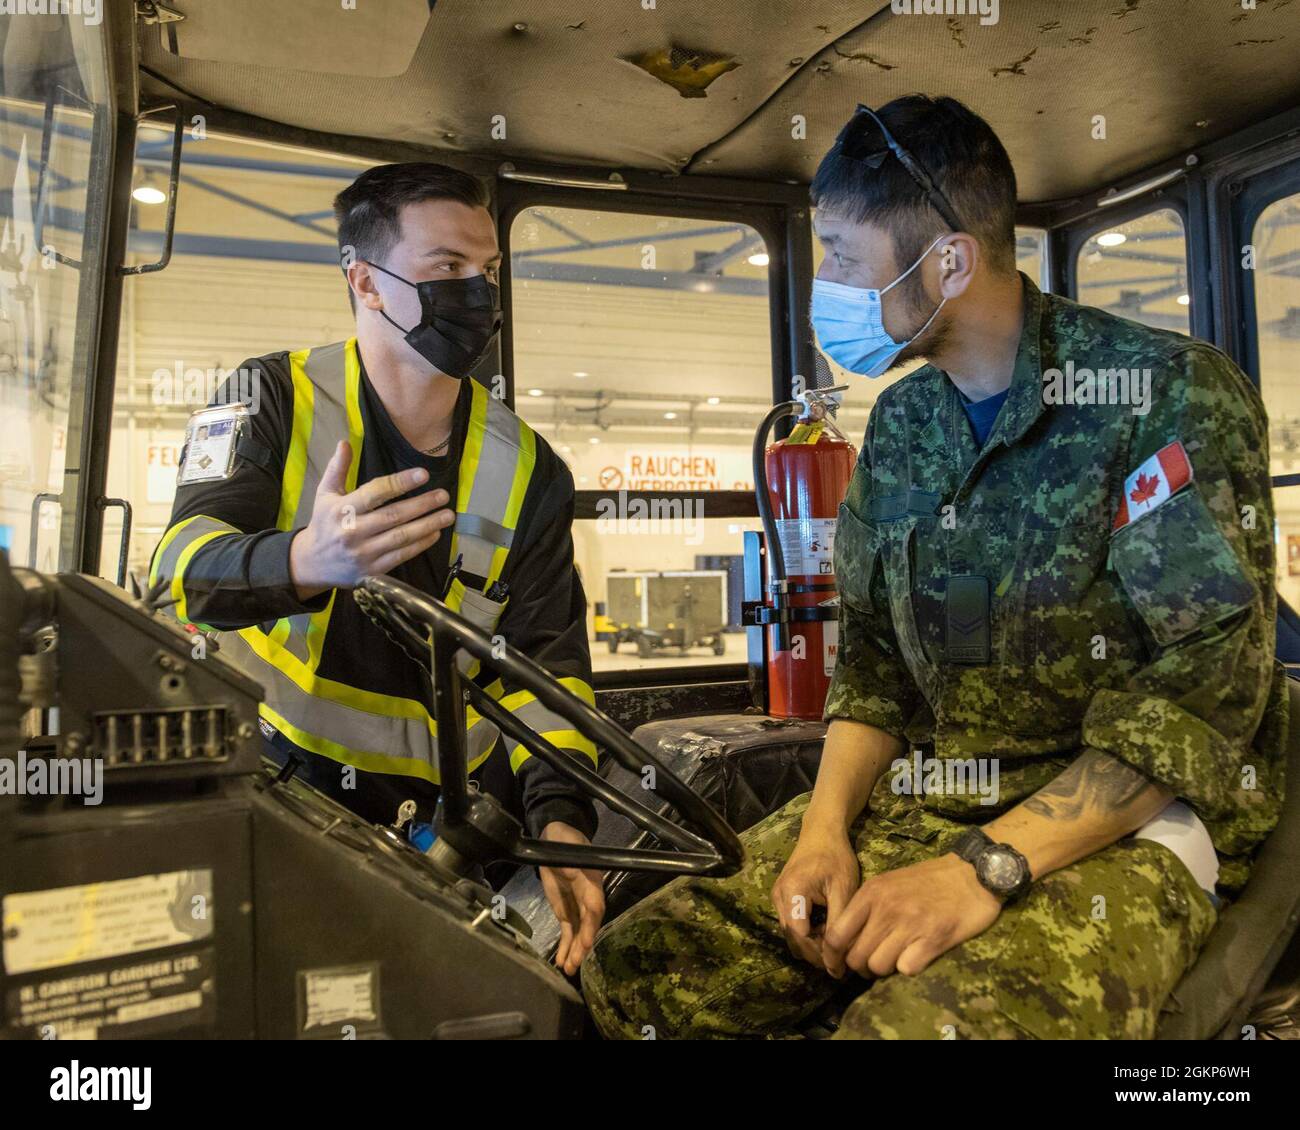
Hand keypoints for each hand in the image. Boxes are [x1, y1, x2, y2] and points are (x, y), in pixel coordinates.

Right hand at [289, 441, 455, 598]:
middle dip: (422, 505)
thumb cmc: (323, 523)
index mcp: (341, 509)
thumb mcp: (324, 494)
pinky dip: (420, 544)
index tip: (423, 474)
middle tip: (443, 495)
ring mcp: (364, 553)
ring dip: (428, 525)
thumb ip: (337, 468)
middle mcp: (353, 531)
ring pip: (401, 537)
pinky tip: (435, 533)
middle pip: (394, 515)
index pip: (375, 492)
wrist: (312, 563)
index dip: (401, 482)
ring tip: (448, 515)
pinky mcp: (373, 571)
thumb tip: (345, 442)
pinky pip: (402, 556)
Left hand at [538, 821, 605, 975]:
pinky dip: (565, 946)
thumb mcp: (566, 844)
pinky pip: (567, 931)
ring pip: (578, 931)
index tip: (587, 940)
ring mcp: (577, 905)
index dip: (591, 923)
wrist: (557, 839)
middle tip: (576, 962)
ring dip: (574, 950)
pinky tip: (561, 961)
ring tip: (568, 969)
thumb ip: (570, 859)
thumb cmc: (564, 839)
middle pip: (588, 923)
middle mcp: (588, 896)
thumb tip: (574, 873)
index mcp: (591, 881)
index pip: (594, 904)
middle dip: (583, 943)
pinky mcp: (565, 910)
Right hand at [770, 825, 859, 968]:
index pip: (800, 935)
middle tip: (839, 963)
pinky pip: (791, 924)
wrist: (821, 832)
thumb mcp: (843, 889)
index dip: (818, 954)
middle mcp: (779, 897)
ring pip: (790, 935)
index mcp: (792, 892)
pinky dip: (806, 934)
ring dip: (810, 945)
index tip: (839, 968)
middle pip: (792, 938)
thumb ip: (838, 922)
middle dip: (815, 954)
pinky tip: (826, 931)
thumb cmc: (836, 857)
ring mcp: (777, 897)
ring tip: (835, 948)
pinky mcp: (781, 897)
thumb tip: (838, 957)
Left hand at [821, 852, 1001, 979]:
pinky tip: (918, 955)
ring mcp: (910, 924)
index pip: (836, 935)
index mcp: (871, 893)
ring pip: (878, 966)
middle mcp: (886, 908)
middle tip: (874, 964)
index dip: (832, 957)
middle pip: (856, 957)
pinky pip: (906, 969)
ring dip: (885, 969)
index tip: (838, 967)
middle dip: (861, 967)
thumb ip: (867, 908)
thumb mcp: (889, 884)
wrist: (972, 873)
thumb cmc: (929, 880)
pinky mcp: (934, 938)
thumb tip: (845, 941)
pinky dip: (909, 968)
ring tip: (897, 958)